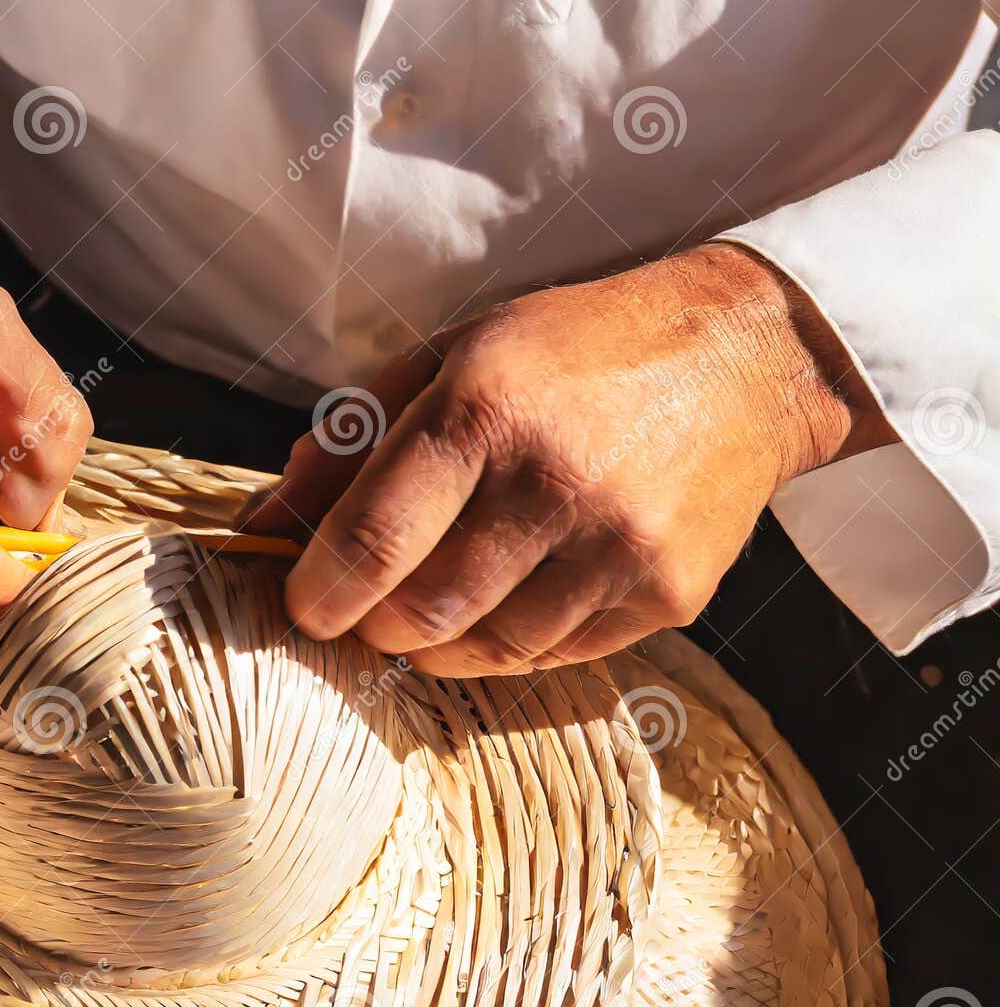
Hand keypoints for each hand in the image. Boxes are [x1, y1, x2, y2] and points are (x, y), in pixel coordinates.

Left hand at [243, 244, 892, 675]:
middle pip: (423, 610)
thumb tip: (262, 524)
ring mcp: (619, 545)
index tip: (303, 609)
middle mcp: (555, 479)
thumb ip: (350, 438)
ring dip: (440, 642)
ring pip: (487, 648)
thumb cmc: (572, 351)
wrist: (743, 357)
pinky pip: (557, 655)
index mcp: (484, 406)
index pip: (376, 535)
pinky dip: (510, 644)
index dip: (322, 591)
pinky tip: (509, 600)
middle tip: (370, 608)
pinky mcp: (669, 593)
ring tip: (438, 602)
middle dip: (375, 625)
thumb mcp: (451, 354)